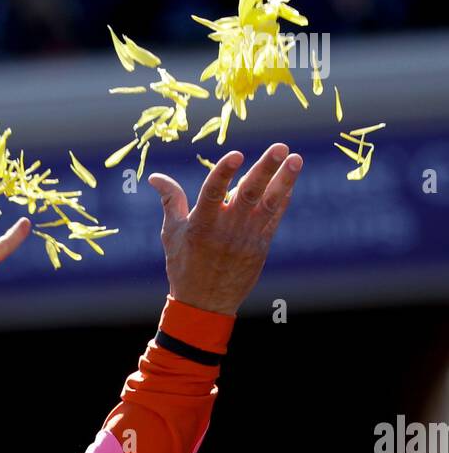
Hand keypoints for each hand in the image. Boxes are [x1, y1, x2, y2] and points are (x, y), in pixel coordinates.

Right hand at [147, 143, 302, 315]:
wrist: (205, 305)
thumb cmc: (184, 266)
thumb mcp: (172, 234)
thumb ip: (170, 201)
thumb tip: (155, 176)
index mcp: (201, 225)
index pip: (213, 193)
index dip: (224, 173)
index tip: (237, 154)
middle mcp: (226, 230)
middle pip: (248, 194)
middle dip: (265, 169)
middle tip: (280, 147)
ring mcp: (246, 238)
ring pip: (268, 204)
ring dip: (284, 181)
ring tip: (296, 159)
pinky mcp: (260, 247)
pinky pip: (274, 218)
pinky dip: (282, 198)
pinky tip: (290, 179)